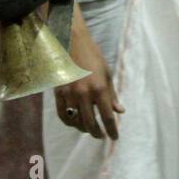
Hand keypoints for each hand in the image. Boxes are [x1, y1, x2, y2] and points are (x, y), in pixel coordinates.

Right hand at [54, 14, 124, 139]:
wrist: (71, 41)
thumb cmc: (92, 56)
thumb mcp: (107, 74)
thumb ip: (112, 95)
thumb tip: (120, 111)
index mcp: (100, 89)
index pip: (107, 117)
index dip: (112, 130)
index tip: (115, 137)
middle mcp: (84, 94)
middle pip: (91, 124)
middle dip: (97, 133)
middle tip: (101, 136)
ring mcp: (70, 94)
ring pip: (76, 122)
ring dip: (84, 129)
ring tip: (89, 129)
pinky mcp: (58, 93)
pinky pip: (63, 115)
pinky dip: (70, 122)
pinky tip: (75, 123)